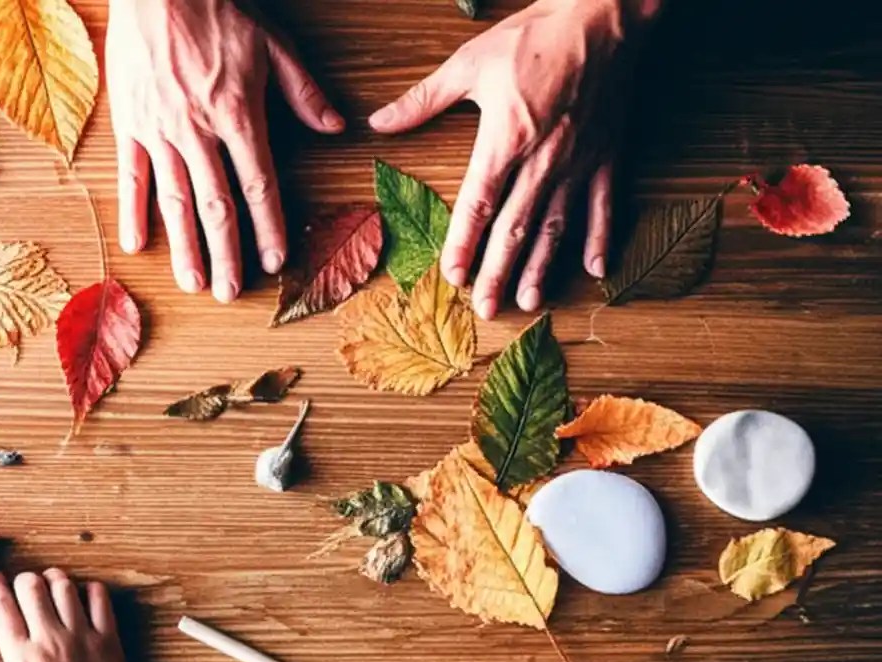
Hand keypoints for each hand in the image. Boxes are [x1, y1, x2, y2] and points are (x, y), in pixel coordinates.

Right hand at [0, 570, 135, 661]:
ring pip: (64, 586)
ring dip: (54, 578)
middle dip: (22, 579)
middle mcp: (50, 640)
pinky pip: (101, 599)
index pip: (1, 608)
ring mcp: (81, 637)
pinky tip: (84, 593)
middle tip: (21, 583)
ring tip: (49, 582)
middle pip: (30, 587)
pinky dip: (92, 589)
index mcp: (22, 658)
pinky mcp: (108, 639)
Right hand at [106, 0, 344, 302]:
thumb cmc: (216, 9)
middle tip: (231, 291)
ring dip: (185, 246)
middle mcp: (198, 132)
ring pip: (174, 201)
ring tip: (193, 283)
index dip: (269, 227)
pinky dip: (132, 212)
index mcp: (238, 116)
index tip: (276, 260)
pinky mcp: (129, 124)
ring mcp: (159, 131)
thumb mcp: (272, 45)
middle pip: (216, 206)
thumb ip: (303, 92)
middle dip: (226, 253)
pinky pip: (131, 176)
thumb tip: (337, 129)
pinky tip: (136, 245)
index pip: (258, 186)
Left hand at [371, 0, 659, 318]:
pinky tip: (595, 270)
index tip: (451, 276)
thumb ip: (422, 100)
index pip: (478, 204)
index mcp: (505, 139)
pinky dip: (601, 238)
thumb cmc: (535, 36)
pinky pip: (604, 205)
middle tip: (485, 308)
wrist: (604, 15)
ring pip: (556, 226)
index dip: (463, 244)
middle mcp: (543, 159)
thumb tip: (378, 122)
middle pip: (515, 228)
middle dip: (498, 272)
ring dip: (542, 266)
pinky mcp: (607, 155)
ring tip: (529, 301)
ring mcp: (579, 161)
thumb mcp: (469, 62)